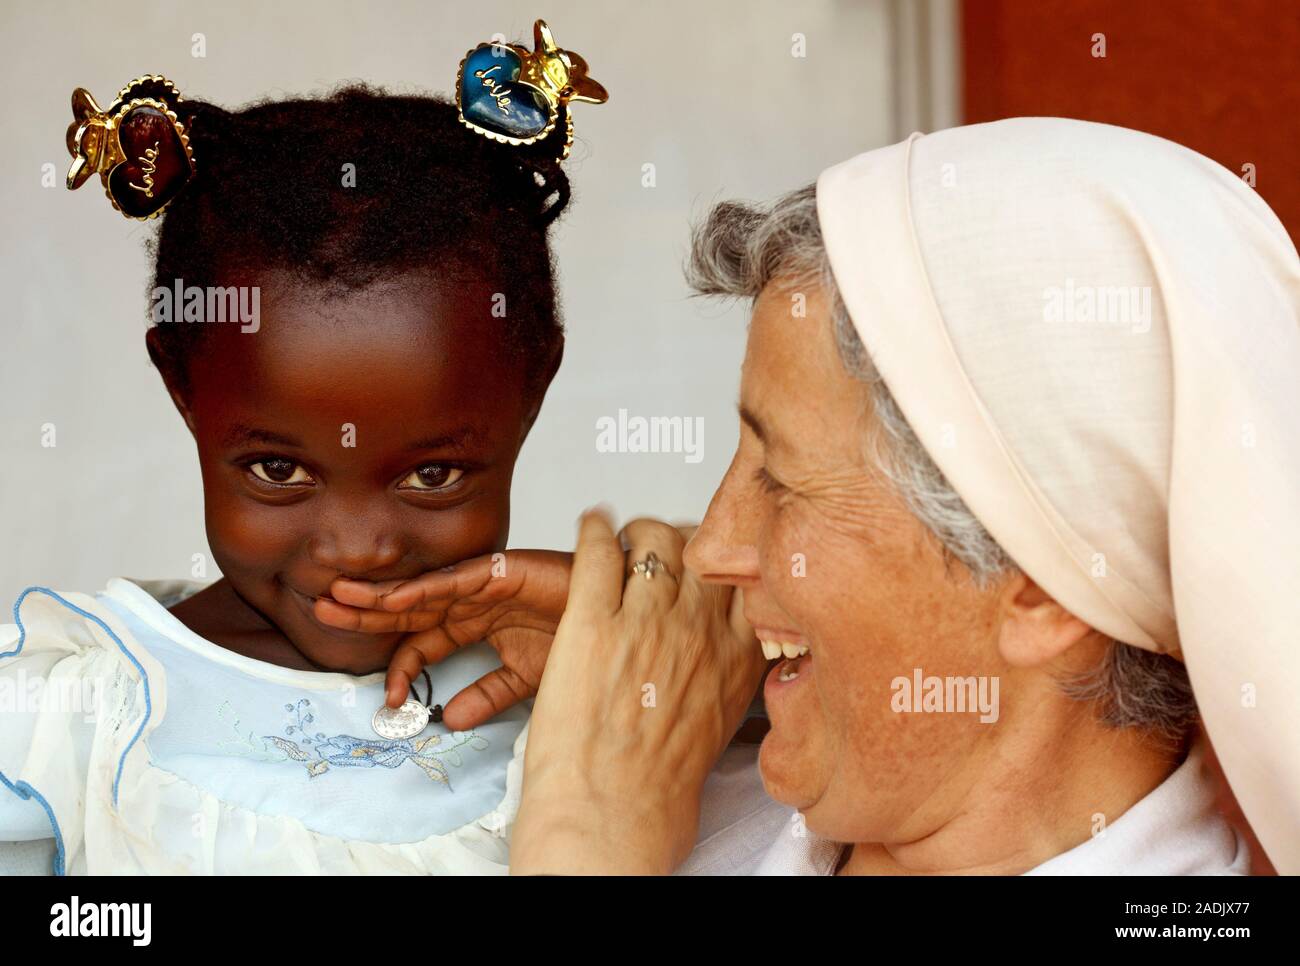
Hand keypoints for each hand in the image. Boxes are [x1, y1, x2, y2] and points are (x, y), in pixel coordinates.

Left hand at [312, 550, 571, 729]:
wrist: (618, 613)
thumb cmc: (579, 636)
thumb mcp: (525, 679)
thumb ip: (488, 696)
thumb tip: (449, 720)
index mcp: (473, 625)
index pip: (422, 644)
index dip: (400, 669)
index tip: (390, 702)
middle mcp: (470, 602)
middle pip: (406, 611)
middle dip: (364, 615)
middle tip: (321, 615)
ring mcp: (481, 584)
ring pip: (417, 591)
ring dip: (377, 597)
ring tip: (336, 599)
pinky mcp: (497, 570)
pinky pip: (450, 582)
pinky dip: (419, 589)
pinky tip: (389, 599)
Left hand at [510, 511, 762, 874]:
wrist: (610, 820)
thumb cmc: (657, 793)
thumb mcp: (720, 729)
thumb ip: (726, 680)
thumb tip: (719, 658)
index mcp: (738, 658)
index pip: (747, 575)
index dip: (727, 558)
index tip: (712, 558)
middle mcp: (700, 631)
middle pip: (703, 547)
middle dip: (681, 539)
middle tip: (659, 548)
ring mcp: (647, 622)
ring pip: (653, 538)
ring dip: (636, 533)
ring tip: (621, 542)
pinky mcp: (592, 623)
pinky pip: (598, 550)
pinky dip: (593, 529)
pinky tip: (590, 526)